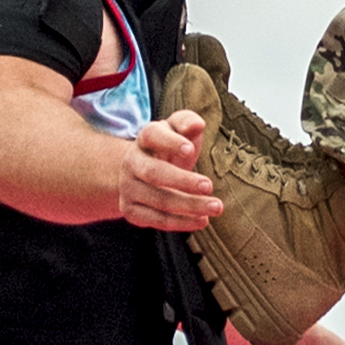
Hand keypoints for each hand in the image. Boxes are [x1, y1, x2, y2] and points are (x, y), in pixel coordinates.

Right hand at [120, 110, 221, 231]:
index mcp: (144, 138)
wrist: (145, 171)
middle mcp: (131, 163)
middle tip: (209, 186)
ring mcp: (128, 188)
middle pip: (154, 173)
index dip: (170, 142)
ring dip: (189, 206)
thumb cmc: (171, 147)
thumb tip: (197, 124)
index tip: (190, 150)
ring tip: (216, 207)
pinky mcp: (131, 210)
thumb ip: (187, 122)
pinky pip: (156, 219)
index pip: (152, 136)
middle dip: (183, 181)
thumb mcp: (179, 129)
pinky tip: (202, 220)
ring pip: (158, 200)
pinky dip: (180, 222)